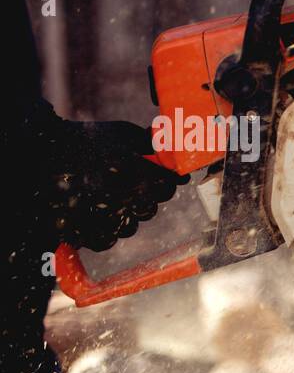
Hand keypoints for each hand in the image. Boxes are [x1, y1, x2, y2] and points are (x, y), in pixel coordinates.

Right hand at [29, 105, 185, 251]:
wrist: (38, 151)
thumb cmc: (84, 140)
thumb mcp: (121, 133)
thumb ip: (151, 145)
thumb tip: (176, 157)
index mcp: (126, 166)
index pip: (165, 184)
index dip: (169, 181)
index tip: (166, 178)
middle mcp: (113, 191)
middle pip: (149, 207)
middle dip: (147, 197)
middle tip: (136, 185)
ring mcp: (96, 212)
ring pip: (129, 226)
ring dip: (127, 214)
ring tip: (111, 196)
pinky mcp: (79, 228)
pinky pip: (106, 238)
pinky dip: (106, 229)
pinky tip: (99, 212)